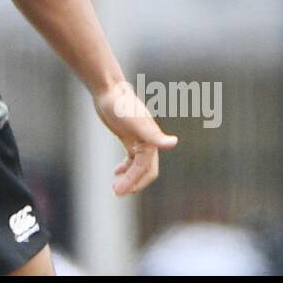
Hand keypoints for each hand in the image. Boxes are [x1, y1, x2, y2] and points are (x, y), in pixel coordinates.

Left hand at [93, 80, 179, 195]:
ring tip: (115, 188)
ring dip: (129, 178)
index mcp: (151, 142)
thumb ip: (154, 134)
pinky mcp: (129, 136)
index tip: (117, 191)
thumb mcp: (136, 122)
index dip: (133, 182)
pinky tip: (116, 172)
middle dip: (133, 183)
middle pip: (145, 171)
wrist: (109, 90)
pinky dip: (126, 167)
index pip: (145, 169)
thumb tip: (173, 143)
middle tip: (116, 192)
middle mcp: (148, 142)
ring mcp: (138, 139)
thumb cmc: (121, 105)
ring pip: (138, 166)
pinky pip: (131, 157)